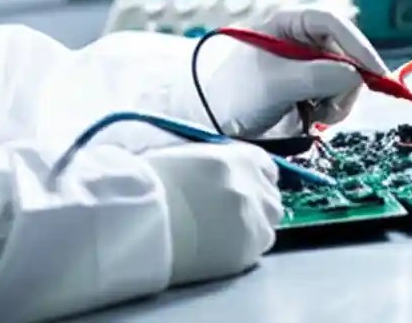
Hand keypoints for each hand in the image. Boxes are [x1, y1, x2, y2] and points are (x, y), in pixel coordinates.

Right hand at [143, 142, 281, 286]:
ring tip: (223, 232)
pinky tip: (219, 246)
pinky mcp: (245, 252)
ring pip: (269, 225)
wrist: (139, 217)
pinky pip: (257, 250)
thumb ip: (216, 165)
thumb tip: (221, 177)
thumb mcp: (187, 158)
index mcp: (239, 158)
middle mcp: (253, 187)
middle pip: (272, 198)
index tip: (251, 186)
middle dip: (258, 205)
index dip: (257, 179)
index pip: (267, 167)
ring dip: (253, 227)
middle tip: (233, 214)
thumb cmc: (151, 184)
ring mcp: (253, 220)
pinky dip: (244, 248)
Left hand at [184, 8, 388, 137]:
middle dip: (348, 80)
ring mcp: (307, 64)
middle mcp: (301, 39)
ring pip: (346, 76)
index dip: (358, 45)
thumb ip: (318, 76)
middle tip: (335, 107)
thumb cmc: (235, 95)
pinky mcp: (310, 88)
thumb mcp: (276, 83)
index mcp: (287, 23)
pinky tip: (314, 118)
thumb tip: (355, 76)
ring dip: (340, 98)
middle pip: (346, 51)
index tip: (374, 72)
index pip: (333, 23)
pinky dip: (333, 108)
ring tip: (316, 114)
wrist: (215, 125)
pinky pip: (338, 94)